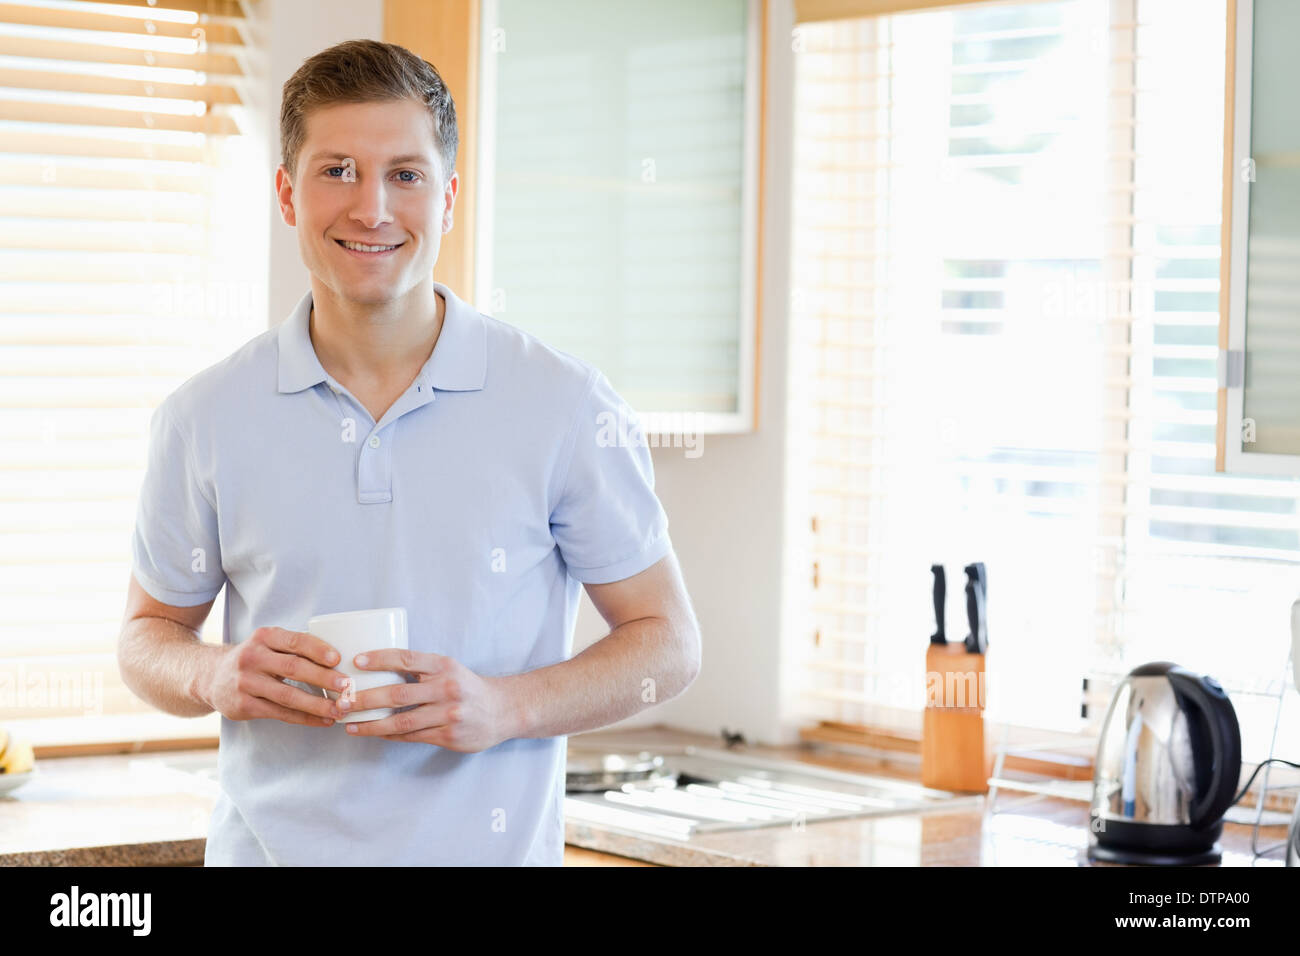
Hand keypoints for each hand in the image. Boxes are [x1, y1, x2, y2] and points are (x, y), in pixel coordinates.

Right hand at [200, 626, 350, 726]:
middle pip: (293, 668)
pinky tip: (323, 721)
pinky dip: (305, 718)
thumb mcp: (269, 643)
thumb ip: (296, 647)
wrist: (211, 676)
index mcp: (264, 637)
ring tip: (340, 709)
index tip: (339, 659)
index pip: (295, 641)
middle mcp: (252, 657)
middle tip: (347, 686)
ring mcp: (246, 683)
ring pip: (288, 696)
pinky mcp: (244, 705)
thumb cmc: (255, 658)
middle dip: (323, 678)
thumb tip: (341, 658)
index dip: (318, 649)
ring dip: (317, 704)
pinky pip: (280, 713)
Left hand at [340, 648, 515, 751]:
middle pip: (397, 693)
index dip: (379, 658)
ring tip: (349, 724)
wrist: (503, 710)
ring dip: (371, 724)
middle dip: (365, 698)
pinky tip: (373, 733)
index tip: (355, 661)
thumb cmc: (468, 687)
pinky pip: (411, 737)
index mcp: (444, 666)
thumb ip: (421, 671)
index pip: (406, 659)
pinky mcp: (448, 736)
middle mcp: (446, 688)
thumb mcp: (449, 669)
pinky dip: (389, 735)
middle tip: (342, 701)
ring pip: (400, 721)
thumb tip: (377, 671)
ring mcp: (448, 714)